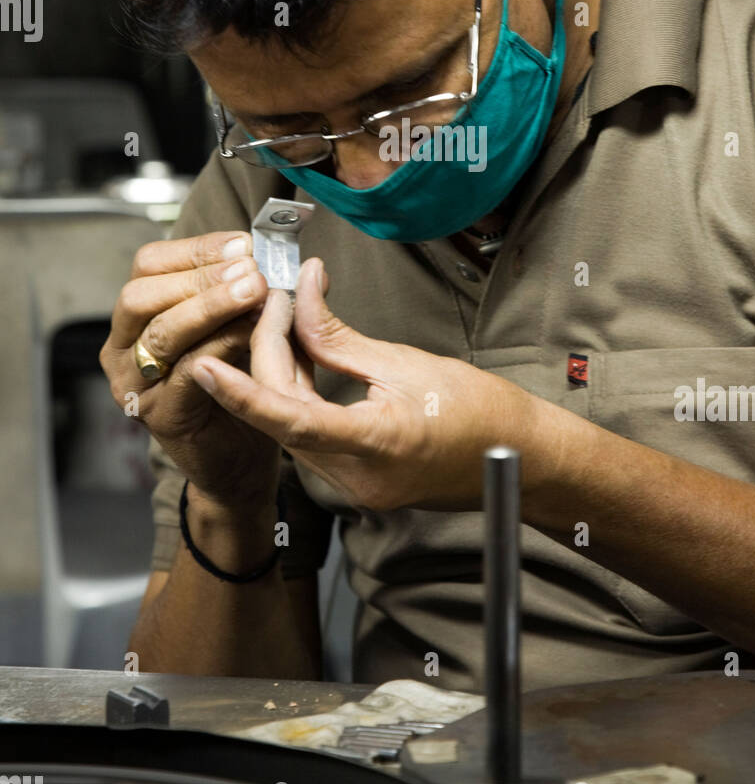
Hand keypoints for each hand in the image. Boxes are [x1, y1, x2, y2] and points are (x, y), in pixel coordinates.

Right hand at [100, 230, 280, 510]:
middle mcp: (125, 348)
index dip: (197, 249)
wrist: (240, 460)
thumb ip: (271, 298)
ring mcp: (136, 384)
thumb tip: (311, 268)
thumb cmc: (241, 388)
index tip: (245, 244)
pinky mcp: (161, 415)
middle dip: (200, 277)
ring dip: (209, 306)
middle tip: (250, 272)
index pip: (150, 264)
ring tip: (254, 292)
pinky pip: (185, 373)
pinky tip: (249, 334)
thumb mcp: (253, 330)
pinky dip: (219, 347)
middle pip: (142, 294)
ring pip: (161, 332)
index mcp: (139, 315)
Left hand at [190, 257, 552, 511]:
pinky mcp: (358, 481)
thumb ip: (340, 338)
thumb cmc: (480, 410)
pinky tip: (307, 357)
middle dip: (269, 355)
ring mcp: (355, 485)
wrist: (522, 457)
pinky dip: (303, 396)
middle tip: (279, 299)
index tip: (204, 366)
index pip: (287, 418)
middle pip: (283, 414)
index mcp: (372, 445)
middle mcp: (354, 476)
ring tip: (290, 317)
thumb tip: (302, 297)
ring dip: (283, 374)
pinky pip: (313, 435)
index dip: (240, 392)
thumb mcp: (405, 363)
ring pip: (293, 425)